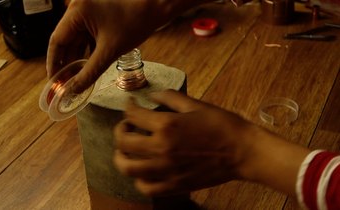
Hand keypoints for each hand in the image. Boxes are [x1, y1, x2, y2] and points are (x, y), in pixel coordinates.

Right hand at [47, 0, 206, 92]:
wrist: (155, 8)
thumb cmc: (135, 22)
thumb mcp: (110, 51)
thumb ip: (90, 73)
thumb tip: (75, 89)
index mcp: (76, 12)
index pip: (56, 41)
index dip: (54, 63)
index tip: (54, 81)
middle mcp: (78, 9)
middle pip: (65, 42)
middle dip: (66, 64)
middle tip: (64, 85)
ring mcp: (88, 13)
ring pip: (76, 41)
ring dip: (76, 60)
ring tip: (74, 80)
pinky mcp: (97, 17)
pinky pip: (87, 37)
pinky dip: (87, 52)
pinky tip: (87, 68)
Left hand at [113, 90, 255, 195]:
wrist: (242, 152)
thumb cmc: (222, 125)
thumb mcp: (195, 105)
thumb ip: (170, 97)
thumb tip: (151, 96)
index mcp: (167, 126)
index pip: (133, 115)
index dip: (128, 107)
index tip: (129, 105)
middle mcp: (161, 149)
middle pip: (123, 143)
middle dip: (119, 131)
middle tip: (126, 127)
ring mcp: (166, 170)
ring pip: (128, 168)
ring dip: (121, 157)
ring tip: (126, 151)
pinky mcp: (174, 186)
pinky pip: (146, 188)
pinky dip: (138, 180)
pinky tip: (142, 171)